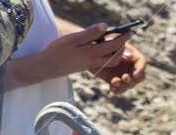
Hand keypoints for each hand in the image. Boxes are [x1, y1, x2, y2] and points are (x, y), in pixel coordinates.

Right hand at [15, 24, 131, 83]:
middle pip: (115, 58)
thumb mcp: (73, 38)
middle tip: (123, 36)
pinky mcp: (84, 67)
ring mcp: (88, 66)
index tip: (130, 31)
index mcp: (91, 53)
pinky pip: (100, 62)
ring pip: (108, 62)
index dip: (123, 38)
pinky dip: (105, 56)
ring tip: (113, 41)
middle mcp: (92, 62)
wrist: (46, 67)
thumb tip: (105, 26)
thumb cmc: (57, 51)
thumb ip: (90, 33)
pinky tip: (100, 47)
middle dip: (121, 48)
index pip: (113, 46)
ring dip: (114, 53)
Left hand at [94, 41, 146, 92]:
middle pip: (139, 77)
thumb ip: (120, 48)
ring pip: (130, 85)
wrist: (90, 52)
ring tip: (114, 81)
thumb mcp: (112, 42)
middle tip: (124, 77)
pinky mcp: (114, 81)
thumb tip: (129, 57)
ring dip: (124, 85)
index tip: (134, 74)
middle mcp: (130, 66)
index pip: (142, 63)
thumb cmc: (103, 42)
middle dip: (133, 79)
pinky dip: (117, 90)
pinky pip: (119, 89)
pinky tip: (111, 87)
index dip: (140, 69)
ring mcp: (123, 74)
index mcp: (133, 55)